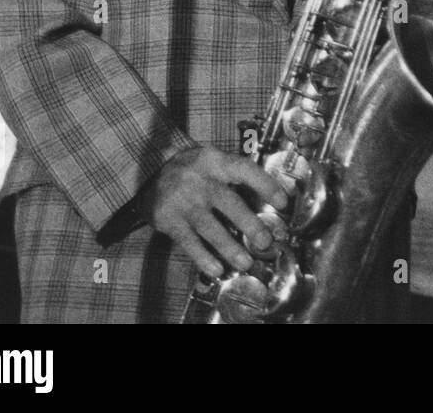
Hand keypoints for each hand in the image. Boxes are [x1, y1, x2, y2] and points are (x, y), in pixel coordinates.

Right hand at [140, 146, 289, 278]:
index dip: (266, 185)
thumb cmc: (195, 170)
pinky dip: (203, 257)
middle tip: (266, 242)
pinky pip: (189, 242)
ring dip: (229, 248)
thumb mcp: (214, 162)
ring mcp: (183, 201)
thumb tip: (275, 200)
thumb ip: (238, 176)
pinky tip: (217, 270)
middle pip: (229, 203)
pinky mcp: (168, 220)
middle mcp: (200, 180)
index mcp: (216, 162)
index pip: (245, 170)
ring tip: (246, 263)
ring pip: (210, 227)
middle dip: (250, 224)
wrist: (149, 172)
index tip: (283, 202)